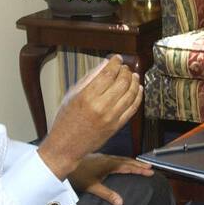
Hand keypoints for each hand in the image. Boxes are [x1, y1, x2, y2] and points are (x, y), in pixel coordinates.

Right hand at [37, 56, 142, 178]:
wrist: (67, 145)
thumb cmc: (66, 120)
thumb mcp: (72, 95)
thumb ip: (89, 79)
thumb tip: (104, 65)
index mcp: (87, 97)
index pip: (108, 74)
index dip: (115, 63)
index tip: (117, 58)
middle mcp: (101, 107)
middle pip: (122, 82)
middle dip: (126, 71)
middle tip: (124, 67)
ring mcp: (111, 117)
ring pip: (131, 94)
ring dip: (134, 82)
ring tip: (133, 76)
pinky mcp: (117, 126)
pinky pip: (133, 108)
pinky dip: (138, 96)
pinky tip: (138, 89)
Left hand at [68, 153, 153, 204]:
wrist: (62, 161)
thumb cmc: (76, 174)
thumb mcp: (92, 186)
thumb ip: (107, 194)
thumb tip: (121, 202)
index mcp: (109, 164)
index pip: (129, 167)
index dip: (140, 170)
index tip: (150, 172)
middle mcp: (107, 159)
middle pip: (127, 161)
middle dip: (139, 164)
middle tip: (150, 167)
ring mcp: (102, 157)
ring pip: (121, 158)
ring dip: (131, 161)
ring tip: (139, 164)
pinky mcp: (97, 157)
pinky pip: (114, 157)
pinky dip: (122, 160)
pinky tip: (120, 162)